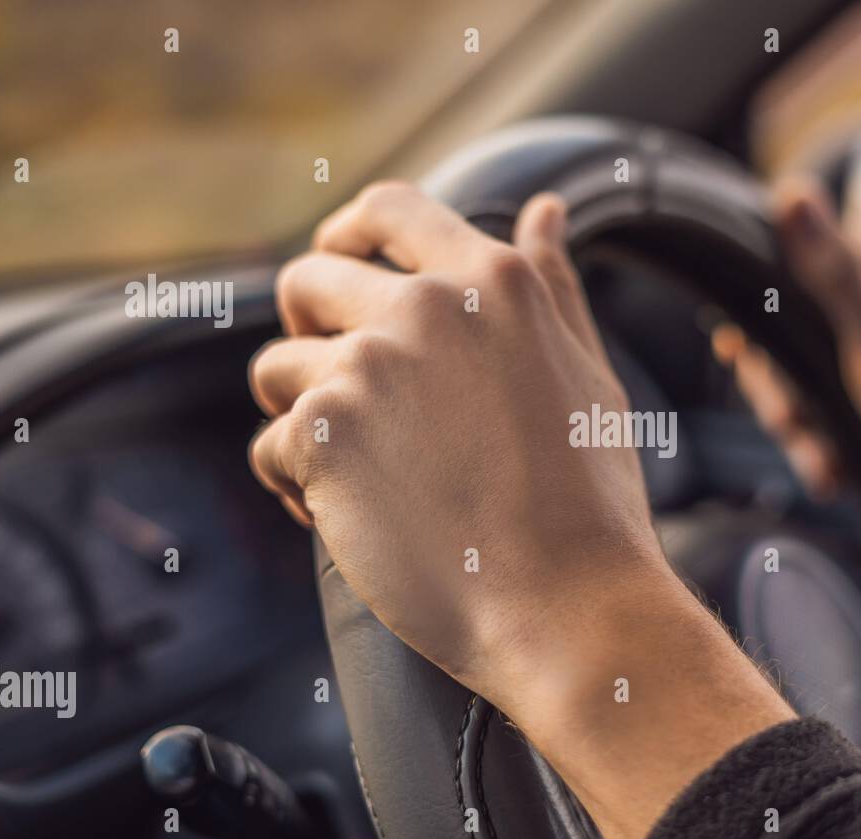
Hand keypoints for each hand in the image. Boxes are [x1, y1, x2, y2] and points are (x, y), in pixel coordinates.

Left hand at [249, 181, 793, 838]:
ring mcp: (368, 370)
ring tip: (352, 471)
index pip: (388, 209)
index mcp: (493, 281)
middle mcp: (424, 307)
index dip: (347, 232)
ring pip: (278, 368)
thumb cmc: (589, 501)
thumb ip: (553, 285)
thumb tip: (544, 208)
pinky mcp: (323, 440)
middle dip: (307, 327)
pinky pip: (271, 446)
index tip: (336, 265)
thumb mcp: (585, 373)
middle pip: (309, 279)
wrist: (570, 607)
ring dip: (301, 413)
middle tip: (335, 385)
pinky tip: (346, 519)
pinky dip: (295, 484)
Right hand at [717, 178, 860, 654]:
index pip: (784, 269)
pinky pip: (839, 397)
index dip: (764, 334)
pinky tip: (838, 472)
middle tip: (799, 436)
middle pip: (792, 328)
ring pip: (810, 371)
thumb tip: (790, 190)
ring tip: (827, 470)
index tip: (767, 381)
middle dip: (785, 395)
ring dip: (805, 429)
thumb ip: (835, 275)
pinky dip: (829, 439)